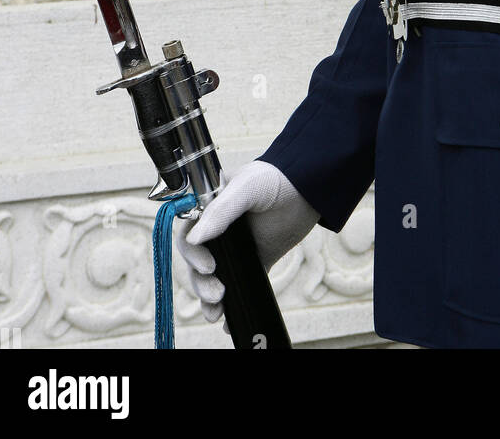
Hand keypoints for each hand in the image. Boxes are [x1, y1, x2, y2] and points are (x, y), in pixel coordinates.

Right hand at [178, 160, 319, 323]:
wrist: (310, 188)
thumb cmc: (275, 178)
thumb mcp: (246, 187)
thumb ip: (220, 211)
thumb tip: (194, 239)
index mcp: (209, 209)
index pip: (188, 235)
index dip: (192, 254)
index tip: (208, 266)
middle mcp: (219, 230)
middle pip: (197, 262)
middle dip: (201, 282)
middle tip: (218, 293)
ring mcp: (237, 247)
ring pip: (214, 278)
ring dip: (210, 297)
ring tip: (218, 312)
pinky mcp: (256, 260)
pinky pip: (240, 285)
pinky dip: (233, 304)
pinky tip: (230, 322)